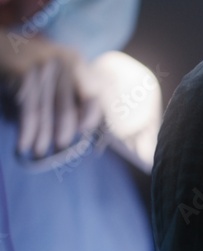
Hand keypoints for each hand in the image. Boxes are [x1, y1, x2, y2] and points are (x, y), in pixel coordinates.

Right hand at [1, 36, 101, 157]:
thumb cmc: (31, 65)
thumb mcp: (56, 70)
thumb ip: (72, 91)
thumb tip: (83, 128)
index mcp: (75, 61)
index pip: (93, 93)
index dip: (91, 115)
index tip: (83, 131)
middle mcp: (62, 61)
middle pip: (66, 106)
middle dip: (63, 132)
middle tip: (59, 148)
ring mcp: (42, 65)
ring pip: (44, 110)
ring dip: (41, 136)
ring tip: (39, 152)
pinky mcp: (23, 71)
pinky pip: (27, 108)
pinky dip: (25, 129)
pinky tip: (23, 144)